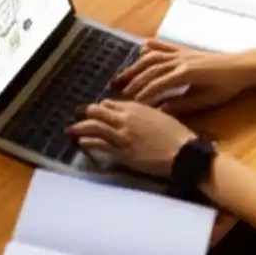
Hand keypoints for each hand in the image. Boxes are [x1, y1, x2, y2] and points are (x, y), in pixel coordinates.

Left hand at [65, 100, 195, 176]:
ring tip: (71, 130)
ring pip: (94, 126)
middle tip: (78, 118)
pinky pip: (99, 144)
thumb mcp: (161, 116)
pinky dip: (88, 142)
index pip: (110, 102)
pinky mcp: (122, 152)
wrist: (184, 152)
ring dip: (80, 128)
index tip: (97, 112)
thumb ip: (145, 113)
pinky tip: (82, 143)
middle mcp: (126, 118)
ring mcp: (122, 135)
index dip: (101, 107)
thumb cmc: (177, 135)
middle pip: (97, 110)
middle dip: (86, 114)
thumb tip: (137, 115)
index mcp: (136, 107)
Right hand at [111, 40, 246, 112]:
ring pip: (152, 57)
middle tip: (121, 92)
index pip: (158, 84)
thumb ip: (182, 104)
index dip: (144, 94)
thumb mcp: (205, 100)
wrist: (241, 67)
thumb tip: (160, 110)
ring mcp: (181, 53)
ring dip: (136, 66)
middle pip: (150, 69)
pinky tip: (141, 50)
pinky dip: (151, 47)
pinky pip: (164, 46)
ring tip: (124, 75)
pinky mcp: (183, 50)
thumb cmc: (226, 86)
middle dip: (134, 81)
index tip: (132, 103)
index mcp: (186, 74)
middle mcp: (180, 60)